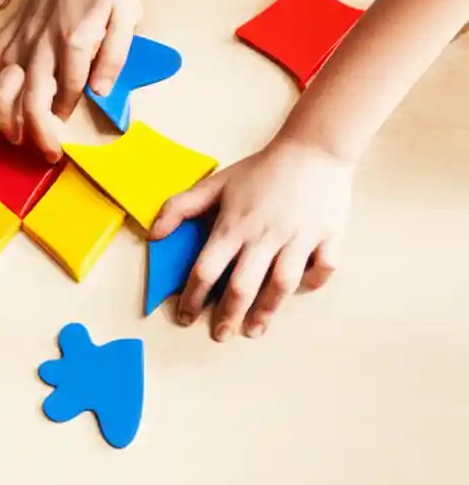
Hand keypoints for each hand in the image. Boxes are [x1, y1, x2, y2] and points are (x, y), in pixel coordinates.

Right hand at [0, 0, 140, 160]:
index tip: (66, 137)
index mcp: (75, 41)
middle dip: (36, 132)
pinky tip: (9, 91)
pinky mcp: (13, 27)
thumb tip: (100, 92)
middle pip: (31, 98)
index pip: (67, 94)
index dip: (65, 119)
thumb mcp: (128, 16)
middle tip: (44, 154)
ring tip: (14, 136)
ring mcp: (24, 35)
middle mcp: (44, 42)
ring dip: (6, 114)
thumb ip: (115, 56)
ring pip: (5, 83)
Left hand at [150, 138, 353, 341]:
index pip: (206, 269)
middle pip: (242, 286)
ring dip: (267, 311)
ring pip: (282, 285)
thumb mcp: (215, 183)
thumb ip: (180, 207)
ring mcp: (298, 238)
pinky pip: (324, 268)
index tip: (184, 316)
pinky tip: (301, 292)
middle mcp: (264, 237)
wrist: (312, 149)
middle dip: (228, 315)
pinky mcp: (329, 236)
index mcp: (233, 226)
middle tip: (219, 335)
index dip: (192, 296)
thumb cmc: (260, 170)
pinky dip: (314, 282)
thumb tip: (153, 234)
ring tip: (254, 330)